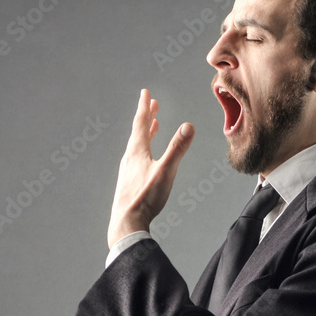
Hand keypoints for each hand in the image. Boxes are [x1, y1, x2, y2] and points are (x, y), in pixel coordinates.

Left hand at [108, 88, 193, 248]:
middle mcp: (130, 158)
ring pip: (137, 145)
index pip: (141, 123)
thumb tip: (189, 126)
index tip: (146, 93)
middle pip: (138, 132)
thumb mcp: (165, 171)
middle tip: (151, 104)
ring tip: (153, 126)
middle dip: (147, 116)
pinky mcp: (130, 181)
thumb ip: (178, 149)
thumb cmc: (145, 198)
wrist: (127, 222)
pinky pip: (137, 157)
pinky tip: (147, 157)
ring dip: (146, 132)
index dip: (145, 107)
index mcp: (137, 152)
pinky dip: (144, 149)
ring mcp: (129, 170)